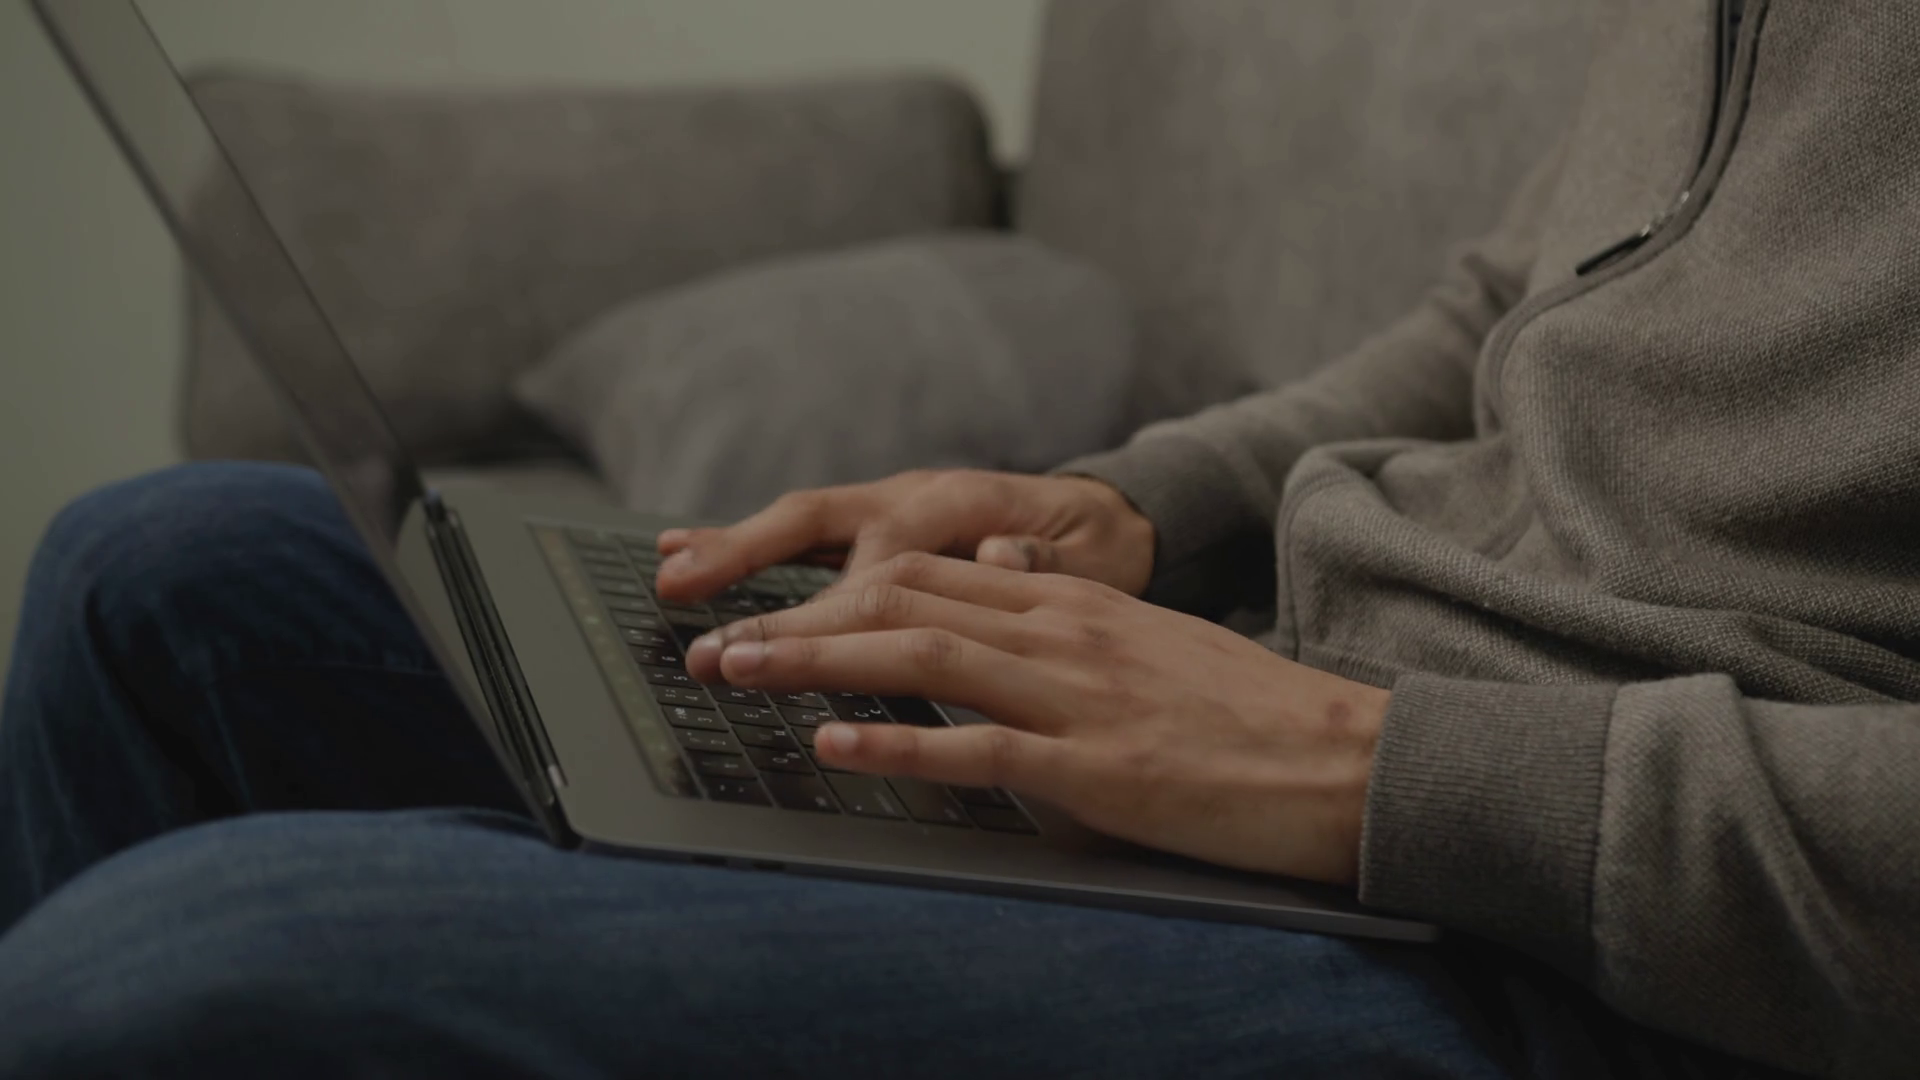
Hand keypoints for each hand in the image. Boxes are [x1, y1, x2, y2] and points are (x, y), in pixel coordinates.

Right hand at [651, 470, 1154, 604]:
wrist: (1107, 514)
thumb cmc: (1100, 550)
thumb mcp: (1098, 564)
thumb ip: (1048, 563)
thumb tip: (998, 555)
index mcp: (965, 504)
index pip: (888, 557)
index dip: (847, 604)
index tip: (810, 649)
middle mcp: (914, 495)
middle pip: (820, 522)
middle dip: (752, 558)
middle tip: (693, 602)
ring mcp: (888, 506)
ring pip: (798, 524)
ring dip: (729, 547)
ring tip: (668, 572)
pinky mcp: (874, 525)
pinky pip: (800, 536)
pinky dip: (741, 545)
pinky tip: (682, 554)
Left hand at [682, 553, 1389, 885]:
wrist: (1342, 758)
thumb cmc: (1242, 712)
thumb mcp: (1143, 645)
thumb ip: (1060, 630)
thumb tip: (987, 616)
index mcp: (1069, 599)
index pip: (926, 570)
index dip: (828, 586)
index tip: (761, 604)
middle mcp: (1060, 629)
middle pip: (900, 599)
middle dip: (796, 620)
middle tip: (712, 643)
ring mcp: (1075, 693)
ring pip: (921, 654)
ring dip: (816, 664)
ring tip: (738, 673)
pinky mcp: (1096, 766)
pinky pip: (977, 745)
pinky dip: (895, 743)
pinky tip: (834, 745)